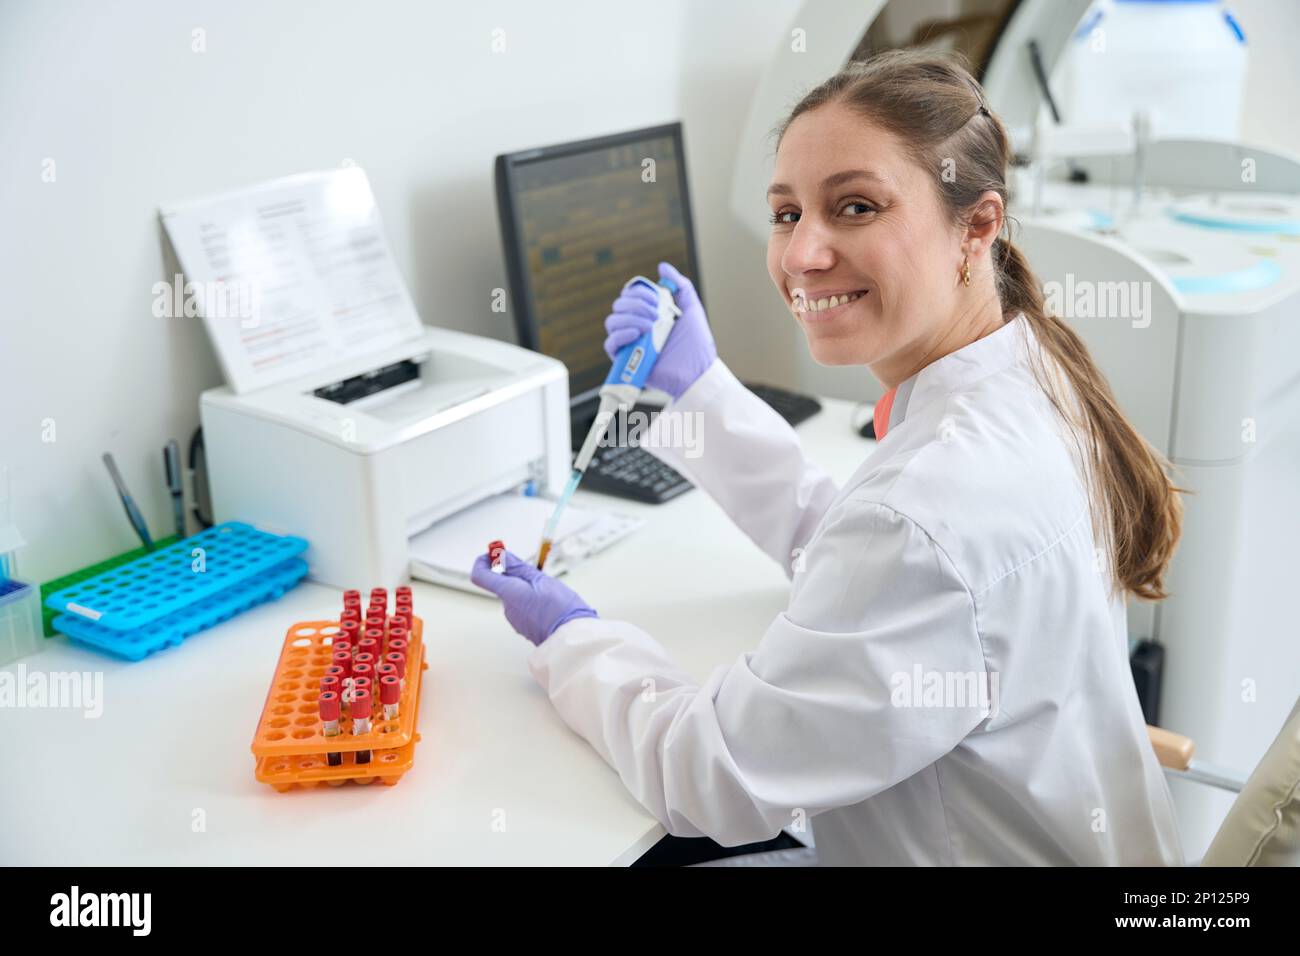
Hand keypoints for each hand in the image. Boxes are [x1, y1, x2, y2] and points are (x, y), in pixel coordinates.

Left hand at [470, 549, 597, 646]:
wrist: (572, 637)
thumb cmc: (560, 608)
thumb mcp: (541, 579)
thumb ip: (518, 567)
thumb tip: (501, 556)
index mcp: (509, 593)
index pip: (480, 575)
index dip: (483, 561)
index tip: (495, 553)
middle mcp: (507, 607)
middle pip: (501, 583)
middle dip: (515, 574)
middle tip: (536, 571)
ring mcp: (515, 618)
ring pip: (515, 595)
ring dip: (527, 588)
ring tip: (549, 591)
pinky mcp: (523, 626)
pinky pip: (522, 607)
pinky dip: (531, 600)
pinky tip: (549, 603)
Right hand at [603, 261, 716, 399]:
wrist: (698, 370)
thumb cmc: (696, 343)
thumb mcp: (691, 307)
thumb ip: (680, 284)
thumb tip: (662, 266)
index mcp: (648, 313)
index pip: (629, 295)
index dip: (639, 292)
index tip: (657, 299)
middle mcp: (636, 326)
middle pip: (619, 306)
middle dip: (636, 304)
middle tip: (656, 314)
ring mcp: (630, 343)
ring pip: (612, 321)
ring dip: (630, 318)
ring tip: (651, 326)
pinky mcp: (626, 360)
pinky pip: (610, 343)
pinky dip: (620, 334)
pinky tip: (637, 333)